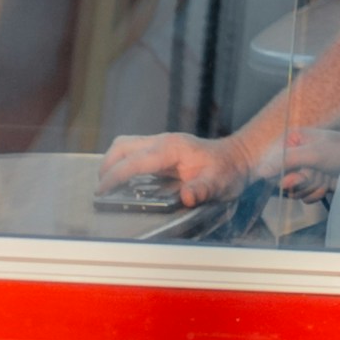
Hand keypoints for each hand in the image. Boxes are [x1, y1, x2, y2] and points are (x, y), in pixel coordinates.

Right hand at [100, 126, 239, 204]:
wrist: (238, 158)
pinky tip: (124, 183)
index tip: (102, 191)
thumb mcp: (219, 184)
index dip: (116, 176)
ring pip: (126, 145)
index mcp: (172, 148)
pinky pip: (134, 152)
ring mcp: (161, 144)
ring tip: (108, 187)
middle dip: (107, 166)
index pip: (135, 161)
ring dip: (113, 163)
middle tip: (101, 191)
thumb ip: (203, 190)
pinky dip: (122, 164)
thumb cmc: (228, 171)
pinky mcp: (161, 150)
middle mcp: (163, 142)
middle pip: (123, 146)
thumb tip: (187, 197)